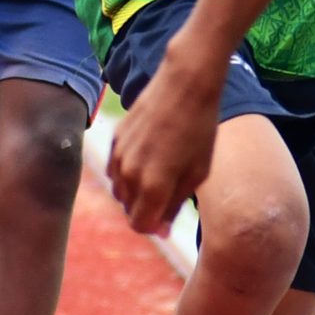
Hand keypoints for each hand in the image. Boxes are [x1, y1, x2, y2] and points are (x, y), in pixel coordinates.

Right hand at [108, 48, 226, 232]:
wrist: (185, 85)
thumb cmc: (199, 130)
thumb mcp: (197, 173)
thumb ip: (174, 204)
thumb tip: (160, 229)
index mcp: (153, 187)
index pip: (141, 225)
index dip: (155, 227)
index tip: (168, 219)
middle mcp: (129, 174)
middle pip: (128, 209)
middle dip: (145, 208)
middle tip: (168, 192)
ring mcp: (119, 155)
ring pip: (120, 189)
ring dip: (135, 191)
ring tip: (159, 173)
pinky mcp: (115, 139)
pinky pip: (115, 168)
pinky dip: (127, 172)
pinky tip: (148, 156)